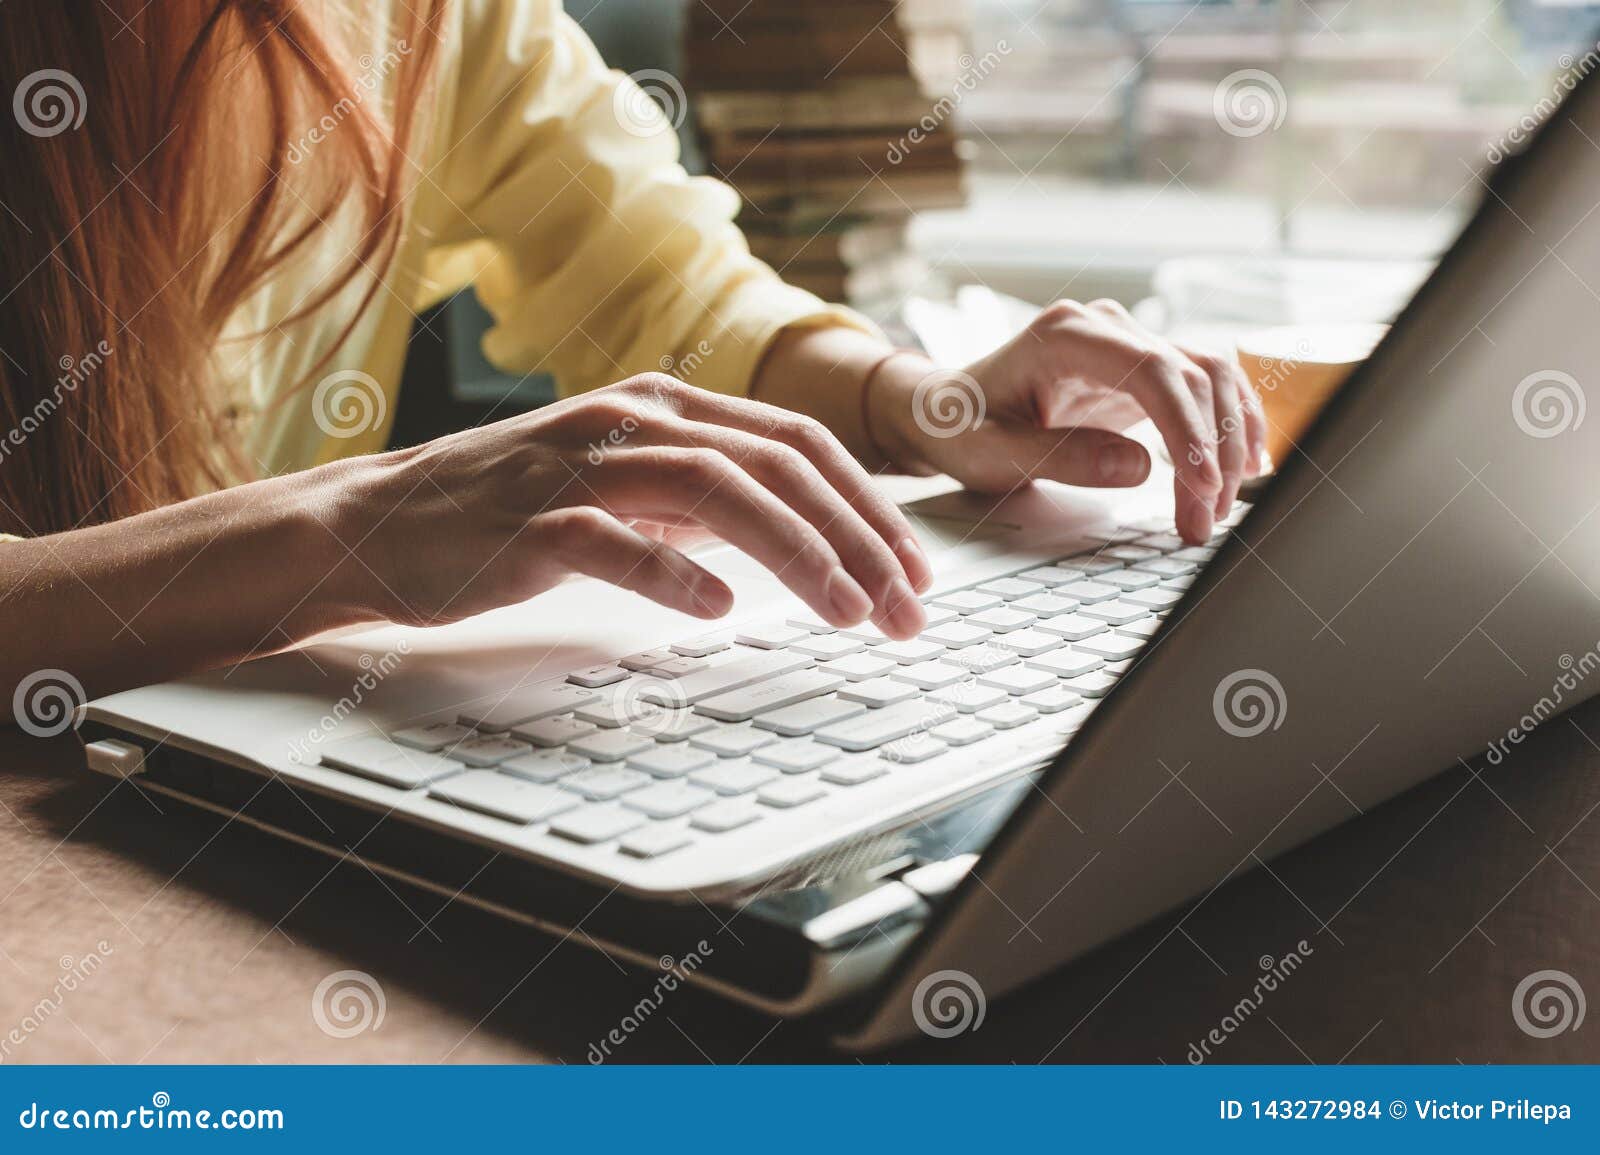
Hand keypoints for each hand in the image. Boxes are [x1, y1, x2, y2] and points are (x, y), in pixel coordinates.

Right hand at [330, 373, 932, 636]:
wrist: (379, 524)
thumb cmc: (515, 512)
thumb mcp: (627, 487)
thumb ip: (705, 496)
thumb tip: (802, 531)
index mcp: (666, 407)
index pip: (798, 444)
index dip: (869, 505)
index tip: (914, 571)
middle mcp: (631, 419)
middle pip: (776, 464)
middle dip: (857, 537)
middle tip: (906, 608)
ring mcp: (578, 466)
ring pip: (714, 491)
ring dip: (795, 553)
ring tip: (846, 612)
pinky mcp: (527, 523)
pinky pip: (612, 540)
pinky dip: (672, 571)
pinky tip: (719, 608)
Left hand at [868, 299, 1266, 542]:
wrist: (944, 410)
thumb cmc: (960, 428)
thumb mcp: (992, 455)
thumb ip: (1061, 459)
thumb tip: (1140, 467)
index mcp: (1065, 335)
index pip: (1151, 370)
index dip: (1186, 429)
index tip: (1202, 486)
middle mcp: (1105, 328)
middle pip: (1190, 375)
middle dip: (1208, 452)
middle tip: (1204, 522)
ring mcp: (1127, 344)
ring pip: (1208, 377)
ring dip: (1226, 441)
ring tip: (1221, 506)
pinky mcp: (1140, 371)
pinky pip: (1201, 387)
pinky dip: (1227, 424)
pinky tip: (1242, 467)